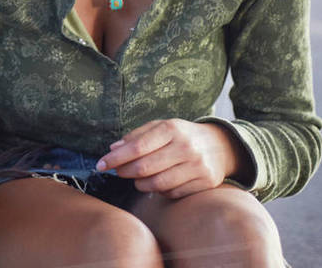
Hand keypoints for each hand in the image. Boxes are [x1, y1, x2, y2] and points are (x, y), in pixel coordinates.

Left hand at [97, 119, 247, 198]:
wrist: (220, 146)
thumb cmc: (182, 135)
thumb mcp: (161, 127)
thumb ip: (136, 136)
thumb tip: (112, 149)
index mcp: (172, 129)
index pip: (137, 146)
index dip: (116, 158)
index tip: (100, 165)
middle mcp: (186, 147)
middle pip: (144, 167)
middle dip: (124, 171)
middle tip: (117, 171)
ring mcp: (197, 166)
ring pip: (157, 183)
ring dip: (139, 184)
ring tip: (136, 178)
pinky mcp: (204, 183)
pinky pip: (172, 193)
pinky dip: (159, 191)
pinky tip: (157, 182)